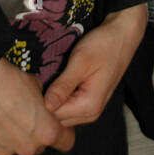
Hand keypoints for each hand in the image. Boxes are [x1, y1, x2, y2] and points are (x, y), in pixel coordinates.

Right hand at [0, 57, 74, 154]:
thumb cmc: (10, 80)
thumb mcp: (37, 86)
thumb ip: (44, 104)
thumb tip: (42, 106)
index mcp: (47, 132)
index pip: (66, 143)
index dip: (63, 132)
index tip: (57, 125)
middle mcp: (28, 148)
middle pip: (39, 146)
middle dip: (36, 134)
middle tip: (25, 116)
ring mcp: (5, 152)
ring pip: (16, 147)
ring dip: (14, 137)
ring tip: (4, 116)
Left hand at [43, 3, 147, 126]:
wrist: (122, 35)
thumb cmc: (103, 45)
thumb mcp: (80, 62)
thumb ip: (63, 86)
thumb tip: (45, 107)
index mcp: (89, 107)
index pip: (54, 116)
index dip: (39, 103)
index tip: (31, 86)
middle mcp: (90, 113)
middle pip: (57, 119)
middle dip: (44, 104)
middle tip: (34, 82)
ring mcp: (90, 108)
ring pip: (61, 114)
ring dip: (51, 101)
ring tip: (44, 81)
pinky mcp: (88, 101)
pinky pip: (68, 107)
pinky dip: (58, 98)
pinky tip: (54, 83)